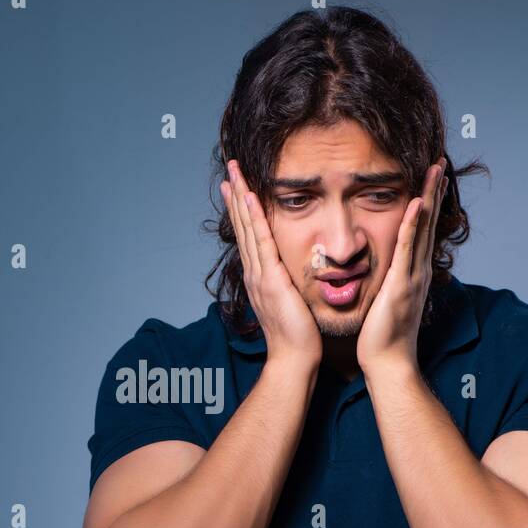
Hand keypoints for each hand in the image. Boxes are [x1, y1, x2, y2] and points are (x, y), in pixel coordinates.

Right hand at [222, 159, 320, 369]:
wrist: (294, 358)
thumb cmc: (297, 337)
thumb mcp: (291, 303)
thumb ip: (288, 286)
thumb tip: (290, 276)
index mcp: (260, 277)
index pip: (249, 235)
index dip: (241, 210)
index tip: (236, 187)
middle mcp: (254, 272)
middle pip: (242, 226)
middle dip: (235, 195)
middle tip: (229, 169)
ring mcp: (260, 274)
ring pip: (247, 228)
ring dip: (240, 198)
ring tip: (233, 173)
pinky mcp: (271, 278)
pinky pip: (262, 241)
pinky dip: (254, 218)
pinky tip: (250, 197)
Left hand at [357, 158, 447, 375]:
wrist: (389, 363)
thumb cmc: (383, 338)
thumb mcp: (386, 302)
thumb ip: (388, 283)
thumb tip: (382, 273)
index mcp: (414, 274)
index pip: (422, 231)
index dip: (427, 203)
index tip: (430, 179)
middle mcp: (419, 271)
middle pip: (429, 223)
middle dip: (434, 191)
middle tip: (439, 163)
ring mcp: (413, 277)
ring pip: (422, 230)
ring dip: (429, 198)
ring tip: (435, 171)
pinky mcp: (401, 285)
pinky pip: (406, 250)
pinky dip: (413, 226)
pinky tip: (417, 204)